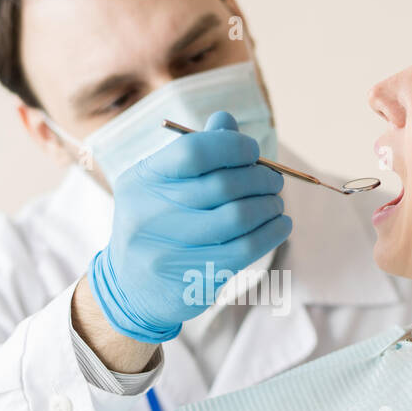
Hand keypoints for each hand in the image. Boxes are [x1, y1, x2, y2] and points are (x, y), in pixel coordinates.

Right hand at [87, 111, 291, 342]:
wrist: (131, 290)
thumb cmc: (157, 226)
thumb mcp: (163, 186)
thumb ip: (195, 153)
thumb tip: (226, 120)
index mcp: (141, 180)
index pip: (194, 151)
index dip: (233, 146)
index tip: (254, 152)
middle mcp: (149, 213)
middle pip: (223, 184)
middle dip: (261, 178)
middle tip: (274, 182)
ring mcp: (168, 249)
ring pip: (238, 216)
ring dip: (269, 206)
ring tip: (276, 204)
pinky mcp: (192, 278)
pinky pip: (245, 249)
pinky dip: (272, 233)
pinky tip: (280, 225)